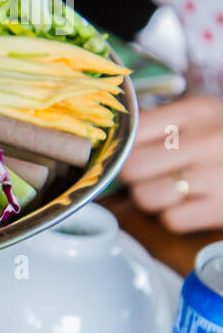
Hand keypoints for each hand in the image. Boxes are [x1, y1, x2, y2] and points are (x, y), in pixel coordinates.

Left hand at [121, 94, 222, 232]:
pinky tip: (191, 205)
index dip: (125, 149)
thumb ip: (161, 120)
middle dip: (136, 176)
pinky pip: (171, 220)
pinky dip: (175, 217)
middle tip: (154, 175)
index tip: (132, 154)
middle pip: (132, 168)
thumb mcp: (204, 115)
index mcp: (197, 112)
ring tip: (173, 190)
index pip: (131, 133)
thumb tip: (119, 132)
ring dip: (153, 198)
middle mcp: (206, 140)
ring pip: (146, 197)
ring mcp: (216, 175)